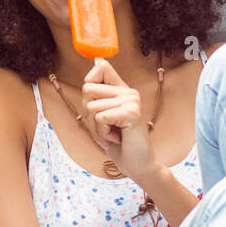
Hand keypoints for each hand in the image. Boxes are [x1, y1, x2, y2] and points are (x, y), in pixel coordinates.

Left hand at [81, 57, 159, 181]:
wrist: (138, 165)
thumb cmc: (118, 143)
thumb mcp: (101, 117)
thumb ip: (97, 95)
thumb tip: (97, 61)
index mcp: (122, 90)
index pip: (101, 66)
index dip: (90, 80)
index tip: (97, 102)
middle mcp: (128, 92)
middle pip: (87, 90)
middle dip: (88, 115)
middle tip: (105, 128)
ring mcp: (131, 101)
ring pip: (91, 106)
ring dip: (95, 128)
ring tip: (112, 134)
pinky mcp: (132, 113)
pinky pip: (100, 118)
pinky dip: (102, 133)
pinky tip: (117, 138)